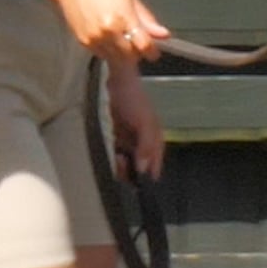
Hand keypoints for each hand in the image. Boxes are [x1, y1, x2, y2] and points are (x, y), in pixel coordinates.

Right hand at [41, 0, 166, 63]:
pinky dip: (110, 51)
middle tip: (138, 44)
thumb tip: (164, 34)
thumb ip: (147, 19)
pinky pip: (103, 55)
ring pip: (117, 59)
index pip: (144, 46)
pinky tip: (109, 38)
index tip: (154, 52)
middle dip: (138, 53)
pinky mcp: (84, 42)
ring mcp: (95, 39)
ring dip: (124, 54)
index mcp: (123, 18)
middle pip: (131, 56)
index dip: (152, 52)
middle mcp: (108, 32)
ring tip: (123, 40)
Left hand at [102, 61, 167, 179]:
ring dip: (120, 165)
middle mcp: (142, 141)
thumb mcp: (145, 122)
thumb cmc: (134, 97)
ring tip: (117, 160)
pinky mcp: (114, 136)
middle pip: (139, 165)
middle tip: (124, 168)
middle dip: (131, 171)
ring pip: (125, 161)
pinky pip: (114, 153)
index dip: (150, 175)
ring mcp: (128, 139)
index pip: (155, 163)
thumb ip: (146, 146)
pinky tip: (111, 155)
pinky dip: (112, 157)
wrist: (115, 80)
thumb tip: (144, 168)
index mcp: (155, 138)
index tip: (143, 187)